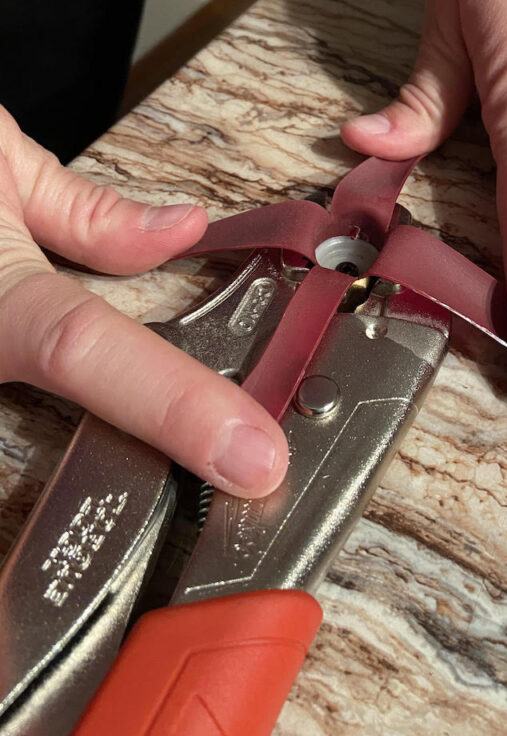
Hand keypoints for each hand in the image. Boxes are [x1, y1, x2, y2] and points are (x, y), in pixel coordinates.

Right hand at [0, 106, 287, 494]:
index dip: (177, 409)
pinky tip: (13, 491)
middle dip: (92, 489)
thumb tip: (180, 232)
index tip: (252, 462)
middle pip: (5, 457)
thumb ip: (88, 215)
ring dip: (21, 516)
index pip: (89, 351)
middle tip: (189, 488)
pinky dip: (10, 455)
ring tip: (91, 520)